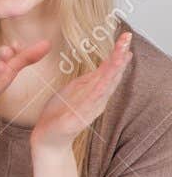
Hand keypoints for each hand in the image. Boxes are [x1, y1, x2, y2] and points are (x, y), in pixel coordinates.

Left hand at [32, 31, 131, 154]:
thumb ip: (90, 78)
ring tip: (120, 56)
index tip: (125, 37)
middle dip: (119, 58)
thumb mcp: (75, 90)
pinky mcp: (77, 120)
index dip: (117, 53)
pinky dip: (96, 95)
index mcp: (94, 91)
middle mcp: (96, 99)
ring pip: (103, 88)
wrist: (49, 139)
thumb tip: (105, 63)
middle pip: (111, 76)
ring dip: (112, 73)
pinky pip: (87, 106)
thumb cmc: (61, 112)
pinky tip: (102, 86)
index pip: (109, 69)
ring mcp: (88, 110)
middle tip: (126, 40)